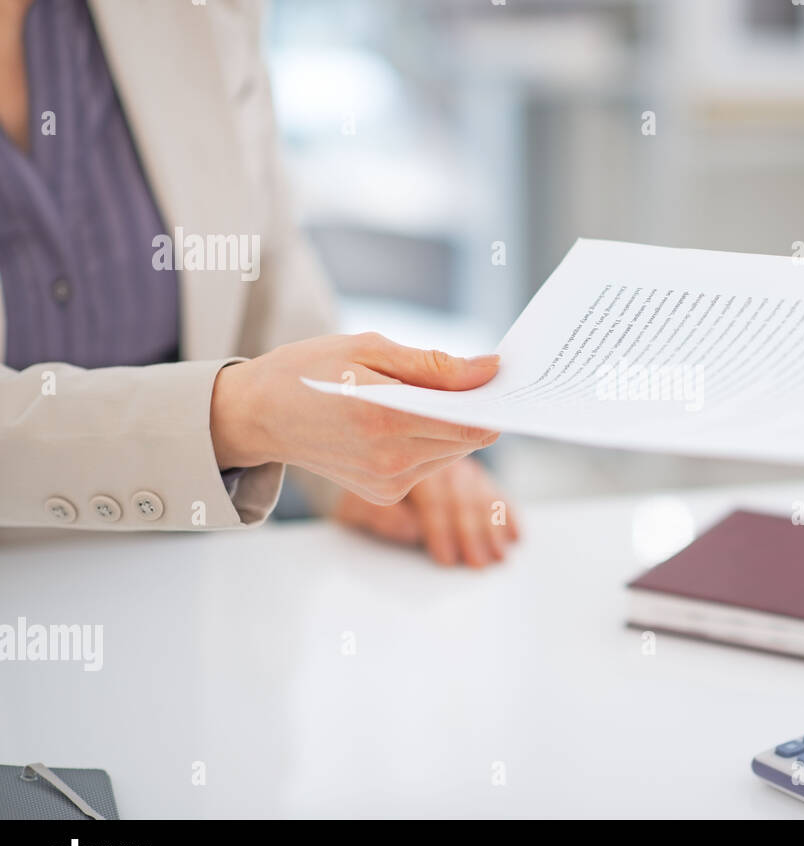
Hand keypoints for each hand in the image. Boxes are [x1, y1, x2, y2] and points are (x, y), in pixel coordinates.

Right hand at [210, 332, 499, 504]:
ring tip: (416, 399)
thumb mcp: (370, 349)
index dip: (494, 403)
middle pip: (468, 441)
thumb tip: (490, 370)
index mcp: (386, 418)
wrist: (258, 415)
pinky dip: (427, 444)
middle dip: (473, 412)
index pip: (473, 425)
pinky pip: (429, 468)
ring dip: (449, 429)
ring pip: (452, 455)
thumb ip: (436, 365)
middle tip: (461, 381)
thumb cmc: (312, 370)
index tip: (503, 380)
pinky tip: (400, 423)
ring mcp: (388, 484)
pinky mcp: (384, 497)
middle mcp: (391, 460)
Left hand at [332, 457, 519, 566]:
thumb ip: (381, 517)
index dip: (440, 529)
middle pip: (461, 498)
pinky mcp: (475, 475)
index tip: (445, 558)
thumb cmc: (360, 495)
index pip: (432, 498)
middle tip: (477, 563)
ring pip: (481, 495)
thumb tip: (412, 530)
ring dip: (492, 529)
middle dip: (470, 534)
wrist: (366, 465)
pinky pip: (496, 493)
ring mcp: (460, 465)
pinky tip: (516, 534)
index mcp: (408, 463)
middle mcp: (439, 461)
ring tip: (498, 557)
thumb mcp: (356, 507)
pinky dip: (508, 513)